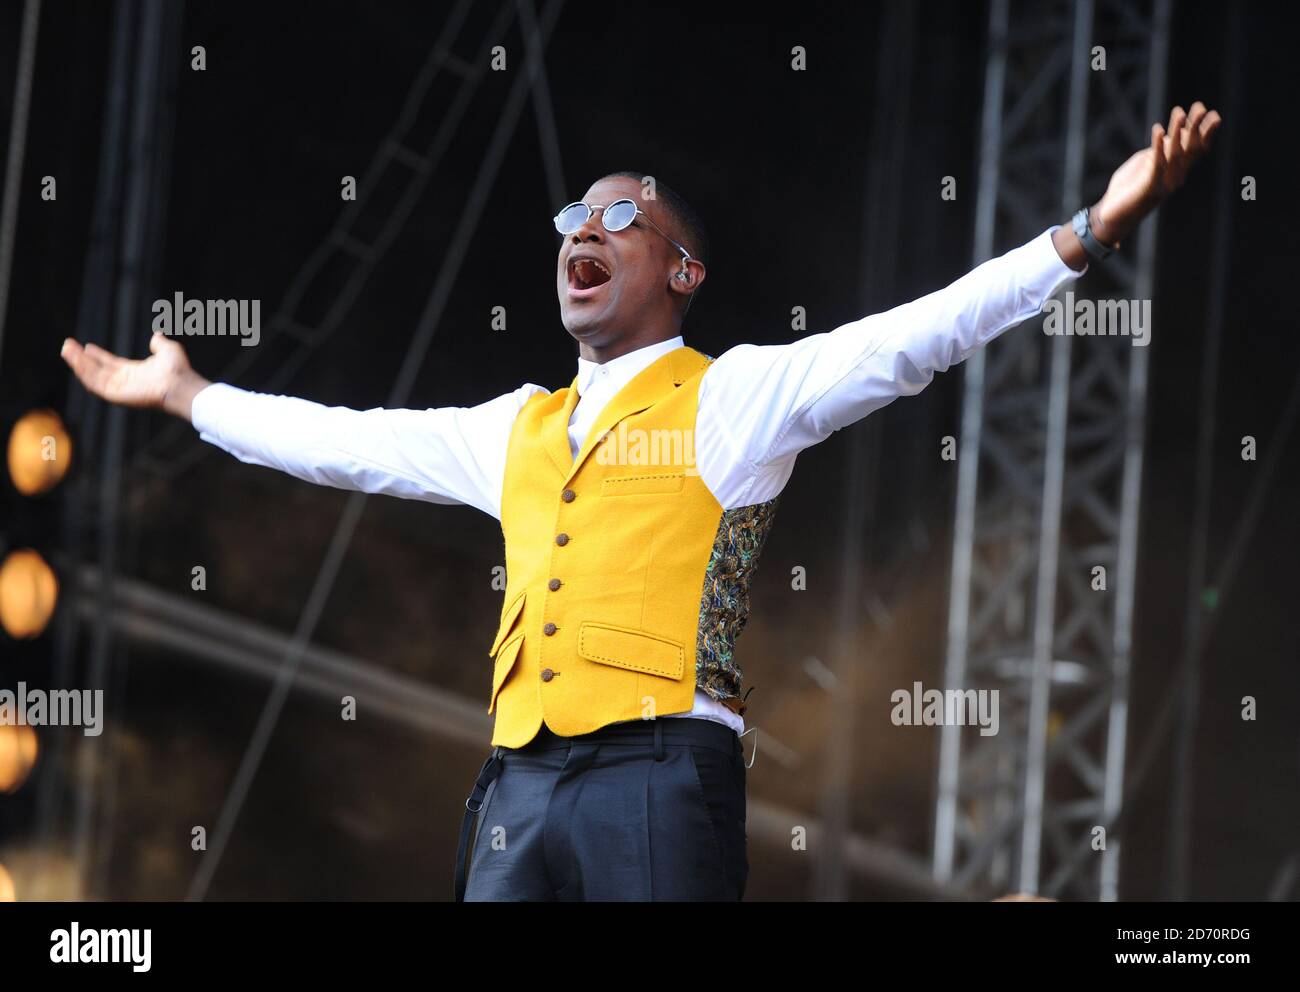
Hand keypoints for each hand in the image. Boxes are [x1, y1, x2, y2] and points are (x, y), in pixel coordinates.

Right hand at [61, 332, 208, 420]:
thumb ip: (159, 343)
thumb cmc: (178, 370)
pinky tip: (75, 360)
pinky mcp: (116, 395)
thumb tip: (157, 335)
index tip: (86, 346)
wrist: (180, 383)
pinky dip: (84, 372)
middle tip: (68, 346)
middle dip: (82, 359)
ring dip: (78, 363)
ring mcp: (120, 389)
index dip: (98, 356)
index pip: (111, 364)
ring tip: (66, 349)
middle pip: (97, 370)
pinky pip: (95, 384)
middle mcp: (125, 381)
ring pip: (92, 377)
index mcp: (135, 372)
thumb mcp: (168, 350)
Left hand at [1092, 101, 1221, 245]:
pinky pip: (1157, 164)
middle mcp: (1176, 176)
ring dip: (1177, 131)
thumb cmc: (1127, 187)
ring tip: (1179, 112)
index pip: (1196, 149)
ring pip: (1175, 153)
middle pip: (1191, 149)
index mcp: (1176, 170)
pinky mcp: (1150, 188)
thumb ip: (1160, 149)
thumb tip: (1173, 133)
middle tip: (1200, 107)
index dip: (1205, 132)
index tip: (1210, 113)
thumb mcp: (1145, 163)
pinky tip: (1158, 130)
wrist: (1111, 215)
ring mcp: (1165, 183)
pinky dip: (1158, 146)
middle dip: (1196, 128)